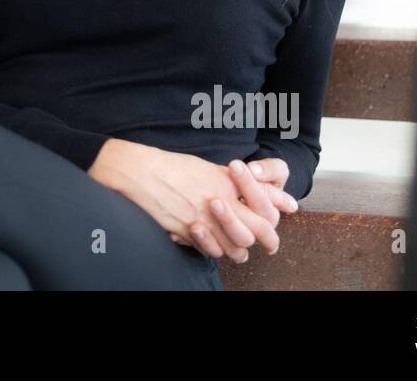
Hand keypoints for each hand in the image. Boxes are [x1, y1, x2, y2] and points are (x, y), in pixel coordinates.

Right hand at [88, 141, 294, 262]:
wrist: (142, 172)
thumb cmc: (175, 166)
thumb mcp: (210, 168)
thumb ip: (235, 181)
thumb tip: (257, 190)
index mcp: (228, 188)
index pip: (263, 214)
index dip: (273, 224)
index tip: (275, 227)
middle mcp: (219, 206)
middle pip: (255, 234)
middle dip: (265, 240)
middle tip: (268, 243)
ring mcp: (203, 221)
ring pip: (234, 248)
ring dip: (239, 248)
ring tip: (238, 244)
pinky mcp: (186, 232)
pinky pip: (209, 250)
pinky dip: (215, 250)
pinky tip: (214, 243)